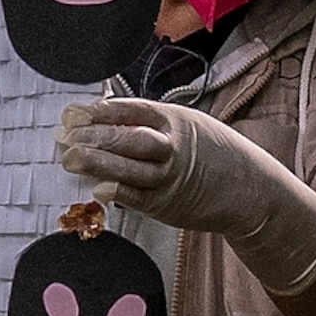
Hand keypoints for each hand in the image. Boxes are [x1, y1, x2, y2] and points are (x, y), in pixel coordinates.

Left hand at [58, 98, 315, 295]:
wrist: (251, 190)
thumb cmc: (215, 154)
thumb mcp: (190, 126)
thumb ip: (153, 124)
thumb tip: (108, 117)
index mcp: (176, 121)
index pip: (133, 111)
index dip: (102, 112)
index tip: (75, 113)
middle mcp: (173, 147)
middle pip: (129, 138)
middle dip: (95, 136)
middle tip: (64, 135)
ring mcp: (171, 178)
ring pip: (130, 168)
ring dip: (98, 163)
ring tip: (70, 158)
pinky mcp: (169, 205)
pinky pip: (140, 198)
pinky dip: (119, 193)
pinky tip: (97, 188)